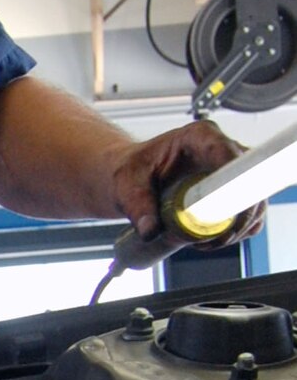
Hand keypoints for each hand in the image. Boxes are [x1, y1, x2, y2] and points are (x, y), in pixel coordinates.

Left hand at [108, 119, 262, 249]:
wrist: (131, 179)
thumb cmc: (130, 172)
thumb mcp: (126, 185)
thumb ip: (137, 206)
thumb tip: (150, 230)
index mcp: (198, 137)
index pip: (228, 154)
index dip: (233, 182)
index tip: (224, 210)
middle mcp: (221, 149)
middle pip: (249, 181)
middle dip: (235, 215)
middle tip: (210, 239)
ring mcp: (230, 171)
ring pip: (253, 202)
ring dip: (235, 228)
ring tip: (202, 242)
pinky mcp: (232, 192)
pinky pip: (247, 215)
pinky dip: (234, 232)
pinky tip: (209, 241)